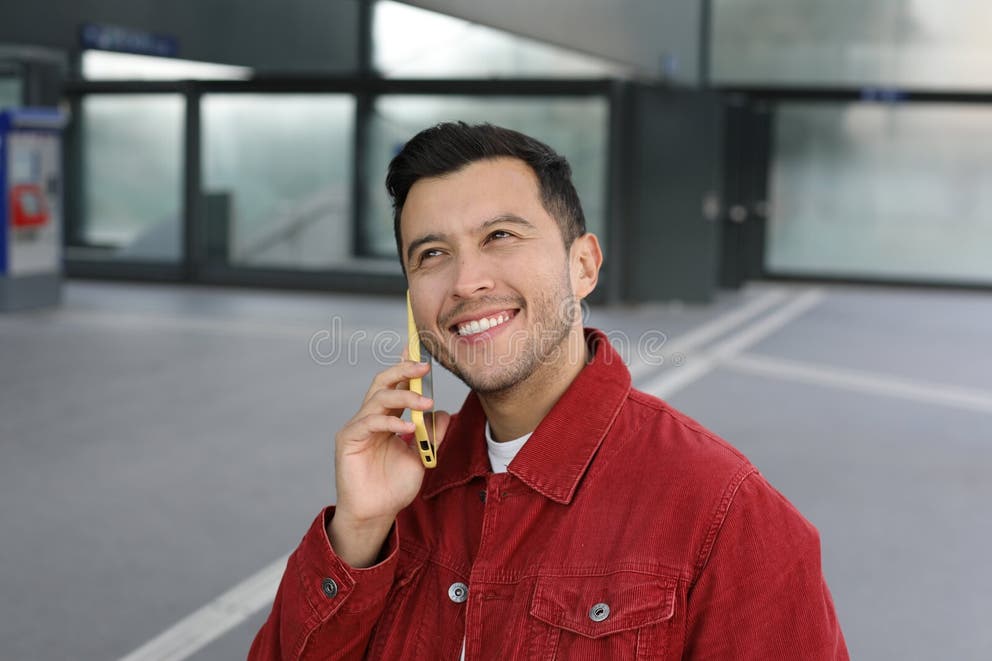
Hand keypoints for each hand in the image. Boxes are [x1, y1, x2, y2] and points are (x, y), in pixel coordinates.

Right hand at [328, 359, 449, 566]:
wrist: (377, 513)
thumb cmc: (395, 486)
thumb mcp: (422, 456)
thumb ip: (432, 434)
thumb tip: (445, 412)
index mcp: (387, 418)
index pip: (396, 385)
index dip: (405, 365)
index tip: (420, 351)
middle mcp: (370, 417)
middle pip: (383, 382)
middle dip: (403, 370)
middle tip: (425, 367)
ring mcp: (358, 426)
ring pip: (379, 398)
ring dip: (405, 397)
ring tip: (426, 403)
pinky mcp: (348, 439)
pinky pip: (370, 421)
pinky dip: (391, 422)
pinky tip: (408, 428)